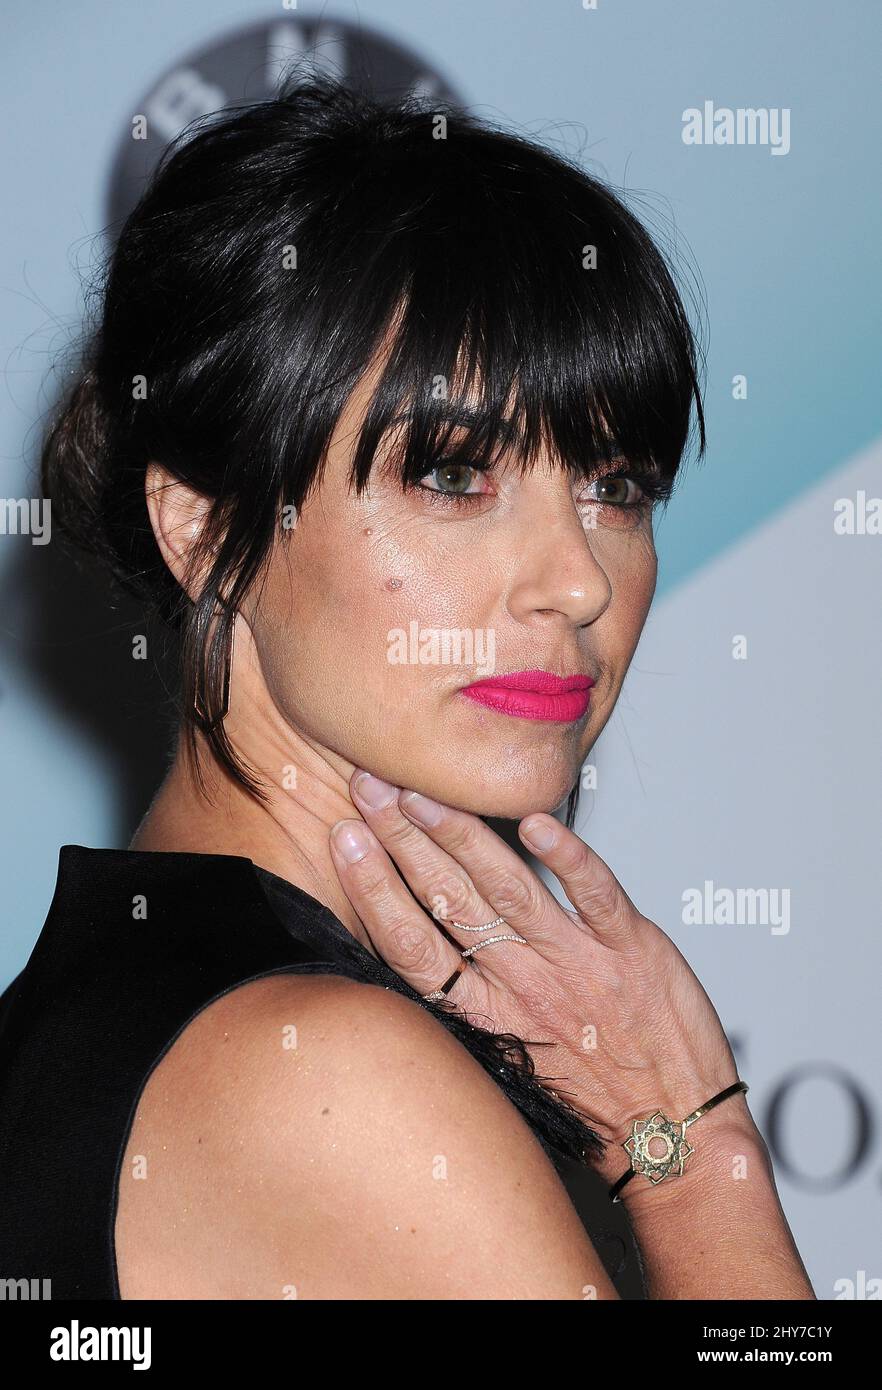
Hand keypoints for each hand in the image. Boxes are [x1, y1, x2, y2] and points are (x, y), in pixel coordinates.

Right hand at [329, 770, 752, 1185]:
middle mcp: (525, 986)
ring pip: (508, 889)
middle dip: (402, 839)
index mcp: (489, 1016)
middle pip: (449, 902)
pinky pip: (595, 895)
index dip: (373, 889)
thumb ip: (475, 1001)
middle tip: (370, 786)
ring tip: (421, 794)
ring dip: (460, 836)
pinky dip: (566, 858)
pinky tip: (535, 824)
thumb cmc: (596, 1104)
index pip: (413, 944)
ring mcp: (579, 964)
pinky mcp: (634, 950)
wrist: (678, 1137)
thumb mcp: (515, 1060)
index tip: (345, 837)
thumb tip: (426, 945)